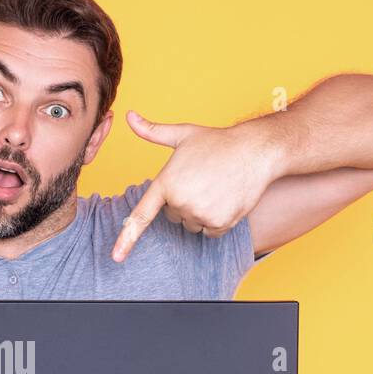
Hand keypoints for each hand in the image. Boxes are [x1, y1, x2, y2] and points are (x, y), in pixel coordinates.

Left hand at [111, 110, 281, 261]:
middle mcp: (181, 201)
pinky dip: (216, 221)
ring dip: (201, 212)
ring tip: (215, 188)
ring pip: (192, 225)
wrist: (255, 150)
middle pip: (173, 216)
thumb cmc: (217, 142)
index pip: (141, 216)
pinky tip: (225, 199)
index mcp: (166, 182)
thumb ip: (152, 131)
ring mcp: (200, 214)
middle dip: (184, 203)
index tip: (116, 257)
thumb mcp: (182, 134)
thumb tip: (128, 116)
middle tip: (202, 181)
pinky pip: (209, 233)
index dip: (126, 238)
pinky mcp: (219, 223)